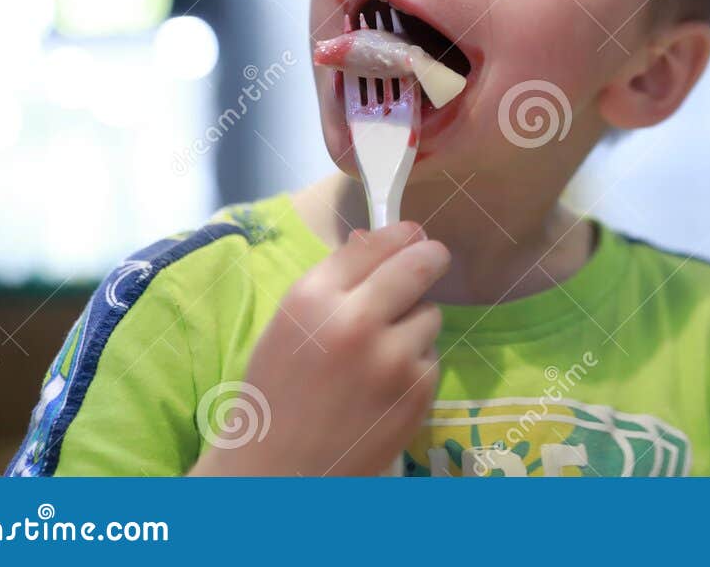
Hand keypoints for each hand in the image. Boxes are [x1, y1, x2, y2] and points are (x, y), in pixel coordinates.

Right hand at [190, 221, 449, 475]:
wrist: (276, 475)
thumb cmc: (276, 396)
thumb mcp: (289, 326)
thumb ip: (335, 281)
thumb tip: (379, 235)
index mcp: (312, 299)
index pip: (374, 243)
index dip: (400, 235)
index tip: (413, 234)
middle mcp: (355, 321)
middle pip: (420, 265)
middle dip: (430, 259)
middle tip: (433, 260)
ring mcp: (391, 359)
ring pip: (430, 313)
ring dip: (415, 324)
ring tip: (380, 353)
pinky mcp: (416, 392)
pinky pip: (432, 357)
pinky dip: (416, 365)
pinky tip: (384, 387)